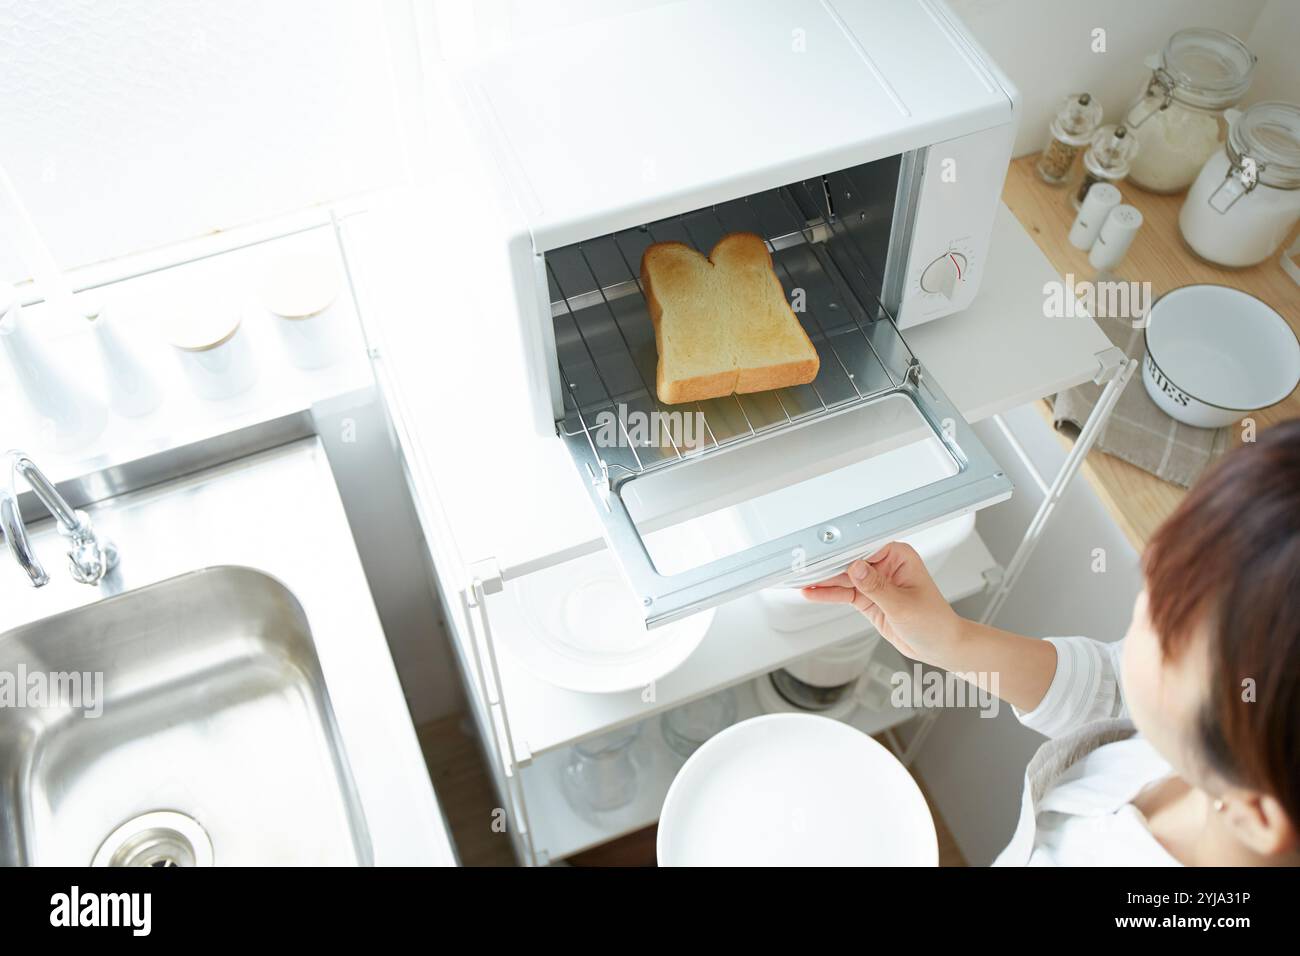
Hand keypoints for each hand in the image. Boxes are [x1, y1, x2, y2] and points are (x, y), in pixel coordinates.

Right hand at [801, 541, 964, 667]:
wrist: (940, 646)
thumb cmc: (934, 622)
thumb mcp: (903, 605)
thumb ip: (876, 587)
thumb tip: (856, 568)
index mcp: (899, 556)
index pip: (864, 548)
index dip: (842, 551)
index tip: (823, 554)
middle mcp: (885, 565)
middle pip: (849, 562)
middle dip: (826, 565)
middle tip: (803, 567)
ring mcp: (875, 582)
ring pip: (842, 578)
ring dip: (823, 581)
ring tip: (800, 580)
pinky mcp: (868, 599)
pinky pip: (844, 593)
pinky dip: (828, 594)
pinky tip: (812, 592)